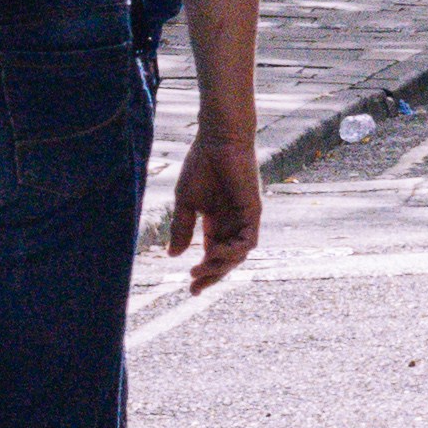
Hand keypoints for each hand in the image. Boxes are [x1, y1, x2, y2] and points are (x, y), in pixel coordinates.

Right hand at [159, 132, 262, 291]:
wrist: (218, 139)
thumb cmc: (202, 165)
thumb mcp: (186, 202)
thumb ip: (181, 228)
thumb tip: (173, 255)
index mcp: (216, 221)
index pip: (213, 254)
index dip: (204, 273)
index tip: (189, 289)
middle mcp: (232, 223)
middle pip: (227, 259)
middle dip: (212, 276)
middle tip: (194, 287)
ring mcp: (244, 218)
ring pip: (238, 255)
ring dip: (220, 266)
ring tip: (200, 269)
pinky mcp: (253, 211)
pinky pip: (248, 241)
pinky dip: (233, 252)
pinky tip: (214, 253)